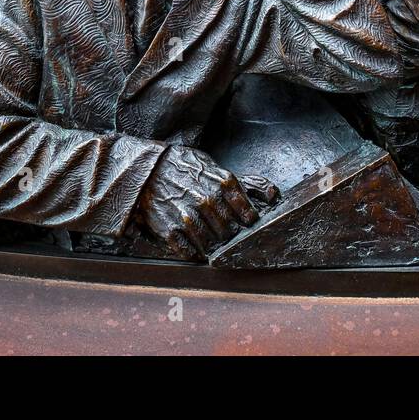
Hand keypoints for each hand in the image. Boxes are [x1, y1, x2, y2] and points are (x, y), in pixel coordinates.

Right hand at [135, 146, 261, 259]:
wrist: (145, 168)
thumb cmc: (183, 167)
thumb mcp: (215, 167)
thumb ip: (247, 182)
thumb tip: (274, 195)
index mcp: (223, 183)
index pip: (247, 213)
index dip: (246, 220)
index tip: (243, 222)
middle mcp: (208, 200)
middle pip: (230, 230)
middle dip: (229, 233)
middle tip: (223, 230)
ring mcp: (188, 216)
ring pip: (211, 243)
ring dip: (212, 244)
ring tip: (207, 236)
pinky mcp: (170, 230)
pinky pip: (189, 251)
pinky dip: (193, 252)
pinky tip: (193, 246)